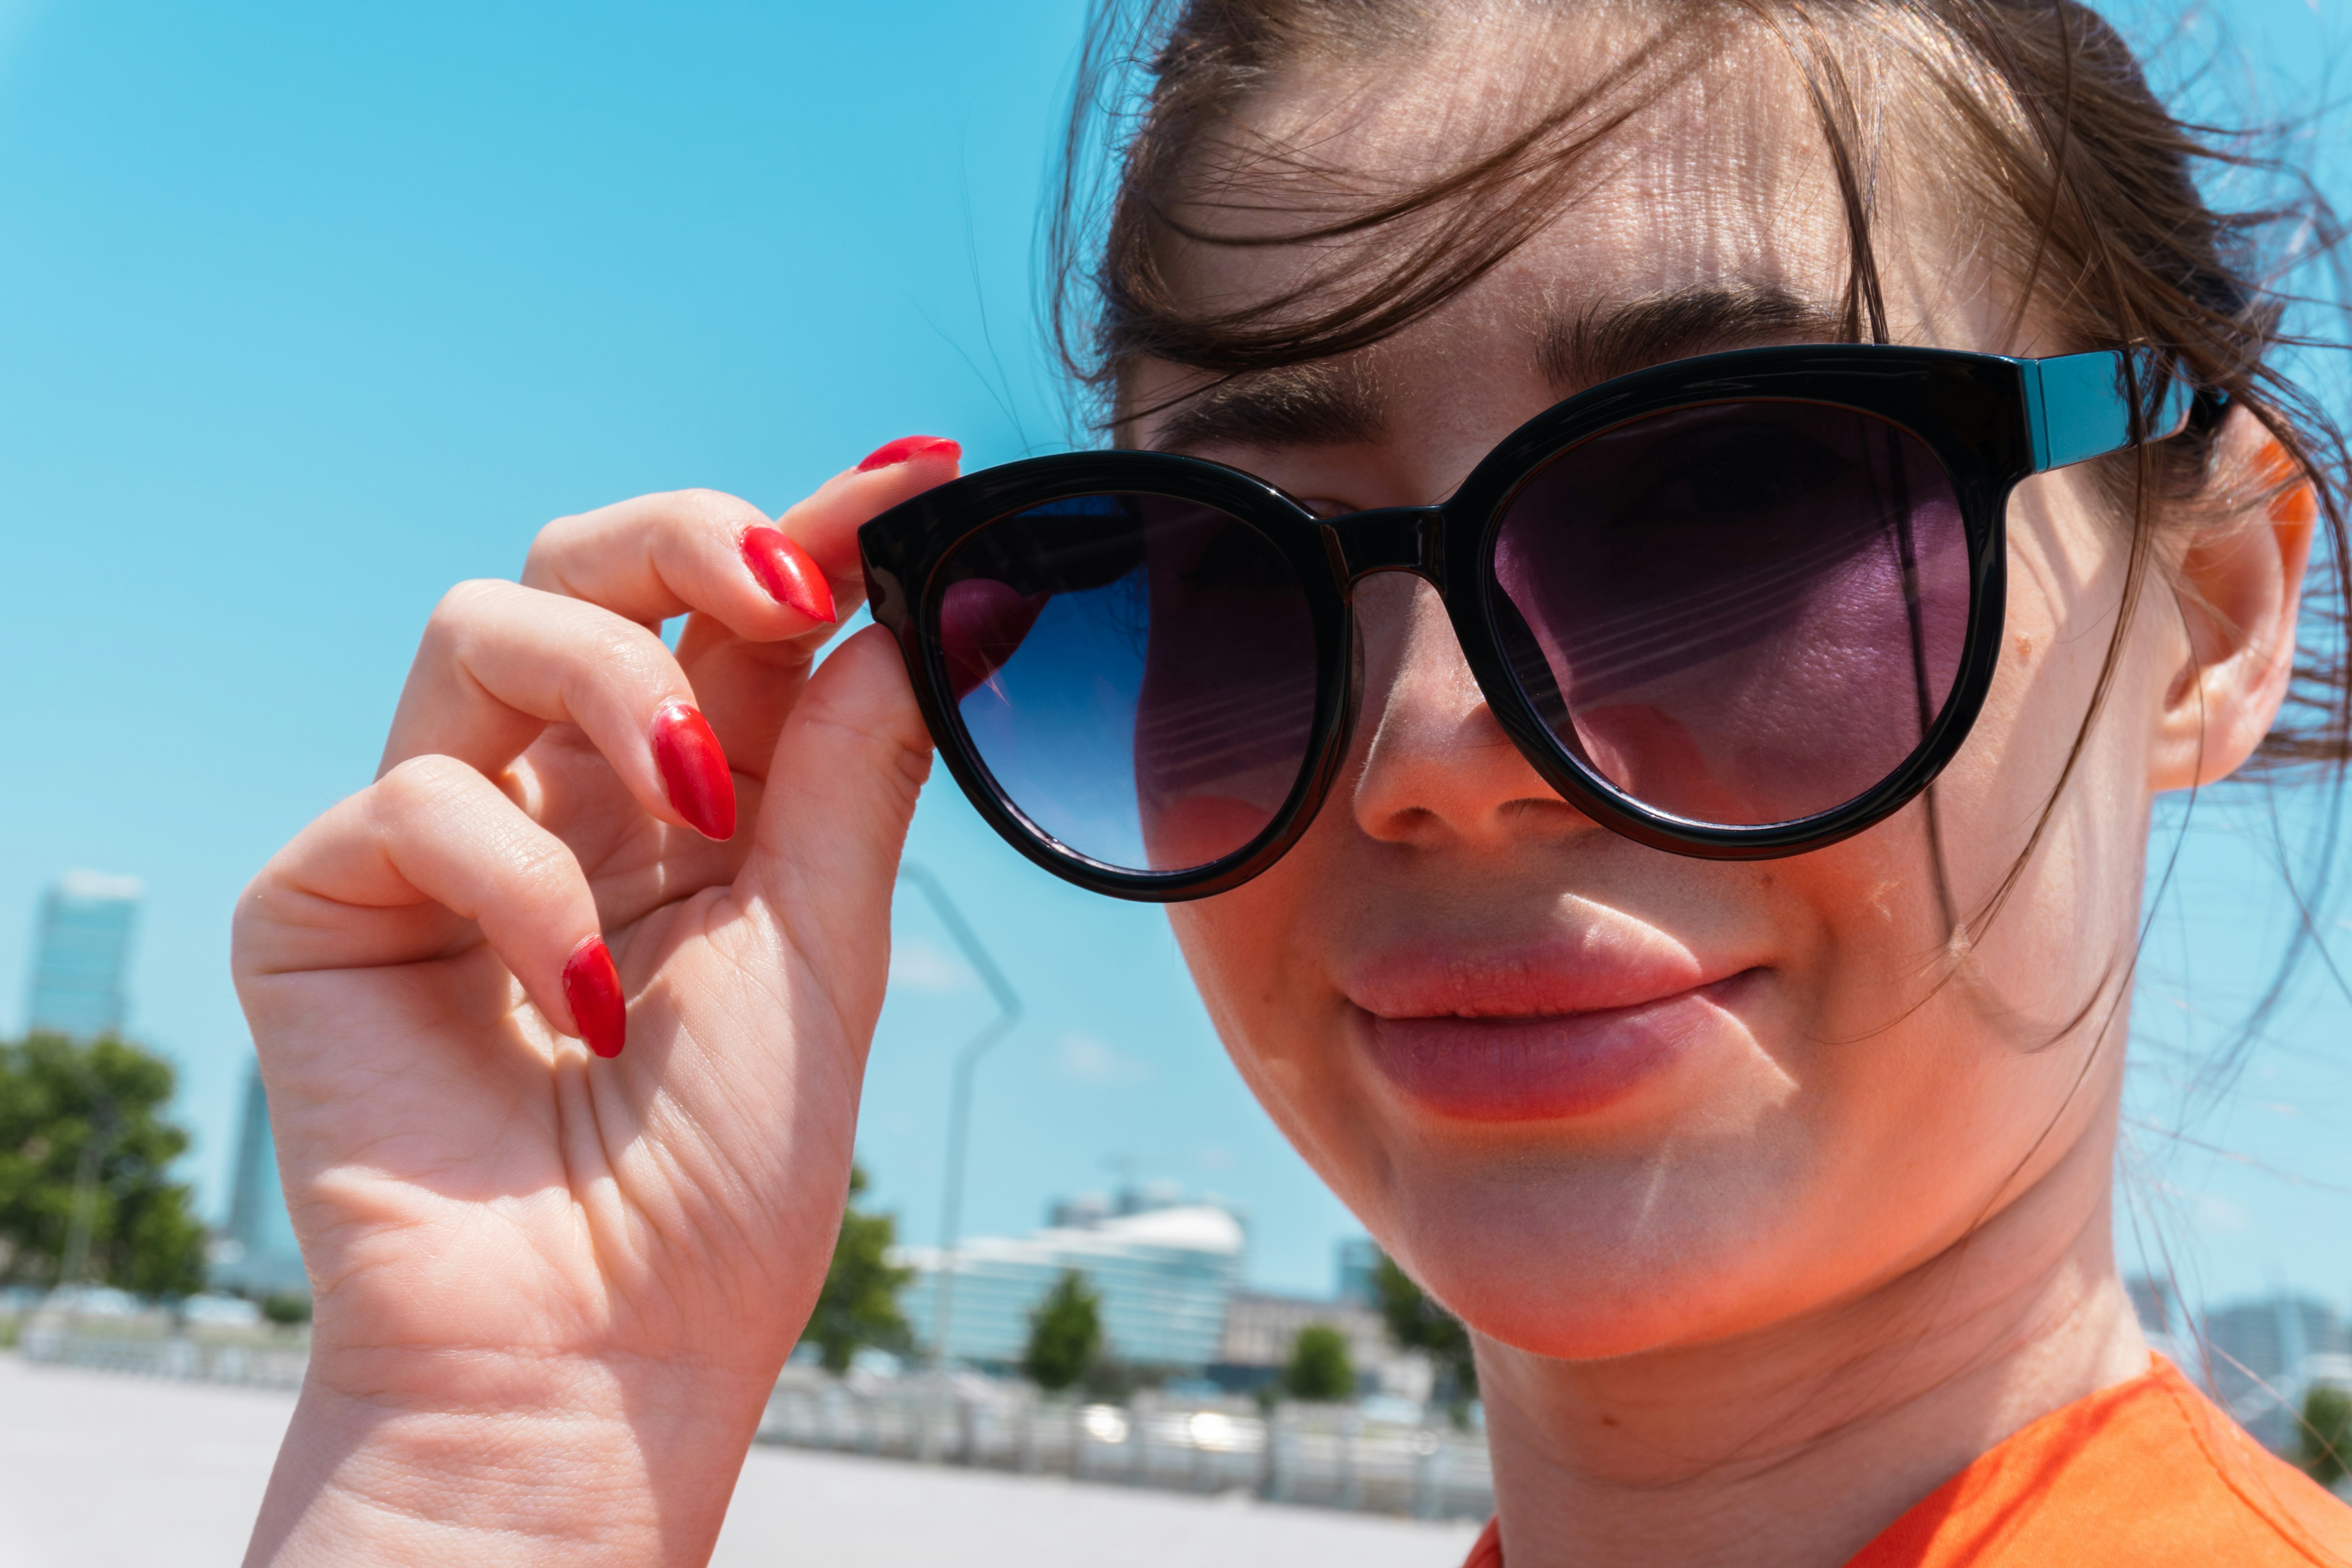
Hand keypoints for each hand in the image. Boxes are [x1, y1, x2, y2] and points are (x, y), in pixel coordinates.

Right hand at [231, 441, 960, 1565]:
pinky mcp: (326, 900)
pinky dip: (518, 883)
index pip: (743, 623)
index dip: (821, 530)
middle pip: (583, 562)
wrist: (601, 1350)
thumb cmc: (718, 1177)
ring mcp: (439, 837)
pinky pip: (413, 798)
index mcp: (694, 804)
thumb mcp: (822, 951)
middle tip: (785, 583)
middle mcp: (565, 793)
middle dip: (685, 533)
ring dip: (611, 687)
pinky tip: (577, 1000)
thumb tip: (910, 615)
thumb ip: (850, 776)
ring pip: (480, 624)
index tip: (921, 473)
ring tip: (694, 812)